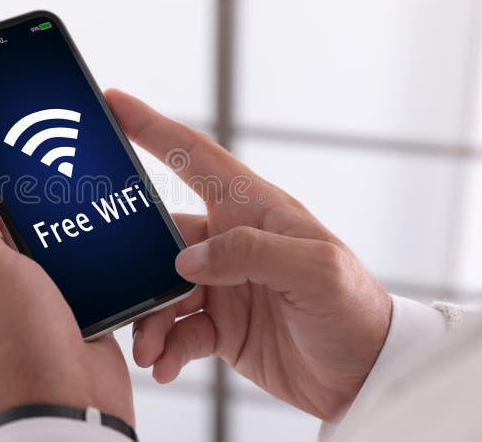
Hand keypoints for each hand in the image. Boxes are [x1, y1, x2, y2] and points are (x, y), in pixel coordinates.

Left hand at [0, 162, 133, 424]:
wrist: (68, 406)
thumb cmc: (18, 343)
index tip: (7, 141)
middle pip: (6, 216)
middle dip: (29, 190)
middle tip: (56, 166)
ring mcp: (32, 295)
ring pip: (48, 239)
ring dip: (65, 220)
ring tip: (84, 197)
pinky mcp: (71, 307)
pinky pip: (80, 267)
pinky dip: (92, 252)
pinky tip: (107, 237)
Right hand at [106, 89, 391, 419]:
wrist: (367, 376)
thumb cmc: (355, 310)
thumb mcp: (316, 271)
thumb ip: (252, 253)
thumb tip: (189, 259)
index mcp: (255, 210)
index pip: (195, 157)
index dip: (153, 128)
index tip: (115, 105)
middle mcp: (232, 241)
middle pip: (162, 237)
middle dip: (133, 263)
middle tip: (117, 287)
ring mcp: (223, 284)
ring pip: (162, 290)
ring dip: (148, 319)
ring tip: (147, 349)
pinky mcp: (221, 324)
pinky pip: (176, 330)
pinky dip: (165, 347)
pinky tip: (163, 365)